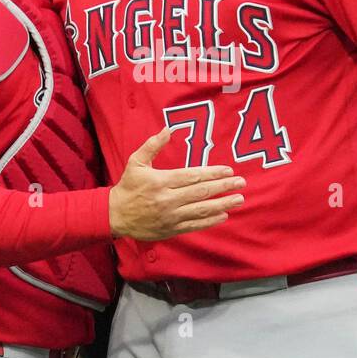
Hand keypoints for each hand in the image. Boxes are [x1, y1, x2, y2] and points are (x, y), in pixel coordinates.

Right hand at [109, 128, 244, 240]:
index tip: (228, 170)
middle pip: (201, 192)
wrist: (115, 215)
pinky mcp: (171, 229)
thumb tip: (168, 128)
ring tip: (239, 199)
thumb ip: (152, 145)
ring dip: (222, 204)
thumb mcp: (136, 162)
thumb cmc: (128, 186)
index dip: (212, 173)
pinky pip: (194, 225)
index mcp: (161, 181)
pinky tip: (223, 215)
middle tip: (241, 183)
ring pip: (201, 210)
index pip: (192, 176)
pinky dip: (210, 221)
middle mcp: (168, 199)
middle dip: (223, 187)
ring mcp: (171, 216)